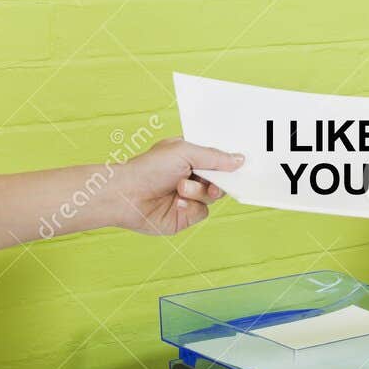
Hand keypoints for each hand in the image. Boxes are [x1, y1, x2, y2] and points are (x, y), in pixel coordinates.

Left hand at [108, 137, 243, 235]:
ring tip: (179, 188)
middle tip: (211, 181)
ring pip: (213, 197)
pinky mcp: (185, 216)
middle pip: (221, 179)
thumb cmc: (149, 168)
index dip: (229, 162)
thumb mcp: (185, 152)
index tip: (240, 164)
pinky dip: (191, 207)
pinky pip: (203, 212)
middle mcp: (192, 176)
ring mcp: (189, 196)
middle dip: (217, 180)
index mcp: (191, 156)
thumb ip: (214, 157)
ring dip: (199, 192)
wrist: (127, 195)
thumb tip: (240, 160)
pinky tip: (175, 203)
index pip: (218, 158)